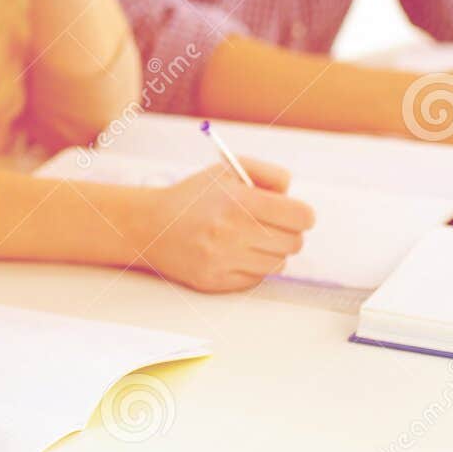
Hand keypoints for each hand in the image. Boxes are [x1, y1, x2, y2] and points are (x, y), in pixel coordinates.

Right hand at [135, 159, 313, 292]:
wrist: (150, 225)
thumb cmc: (193, 197)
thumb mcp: (228, 170)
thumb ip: (268, 175)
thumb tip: (292, 196)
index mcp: (238, 200)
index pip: (300, 217)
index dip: (302, 215)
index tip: (295, 214)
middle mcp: (232, 232)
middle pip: (294, 243)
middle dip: (288, 232)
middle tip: (271, 225)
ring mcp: (223, 260)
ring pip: (278, 264)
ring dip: (271, 251)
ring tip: (250, 239)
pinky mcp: (216, 281)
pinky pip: (257, 279)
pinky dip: (253, 267)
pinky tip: (235, 253)